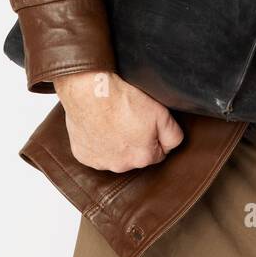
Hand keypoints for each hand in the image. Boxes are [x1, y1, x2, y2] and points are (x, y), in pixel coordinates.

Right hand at [52, 70, 184, 172]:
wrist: (90, 90)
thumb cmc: (123, 99)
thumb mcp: (162, 114)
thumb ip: (173, 135)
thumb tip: (173, 145)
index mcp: (143, 158)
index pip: (159, 153)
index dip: (156, 135)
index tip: (148, 122)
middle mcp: (121, 166)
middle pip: (136, 156)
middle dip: (136, 141)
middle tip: (130, 118)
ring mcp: (99, 162)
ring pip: (115, 155)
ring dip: (116, 143)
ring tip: (114, 121)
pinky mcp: (82, 155)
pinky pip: (95, 151)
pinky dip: (97, 142)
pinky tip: (99, 125)